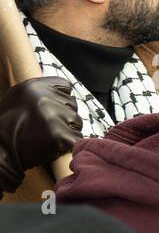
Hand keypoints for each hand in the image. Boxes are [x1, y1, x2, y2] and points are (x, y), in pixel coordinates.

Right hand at [0, 76, 81, 192]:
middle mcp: (44, 98)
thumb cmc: (7, 128)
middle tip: (47, 128)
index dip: (62, 99)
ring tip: (48, 137)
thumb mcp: (17, 98)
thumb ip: (39, 94)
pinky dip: (69, 145)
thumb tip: (61, 93)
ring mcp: (53, 116)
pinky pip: (77, 138)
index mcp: (34, 86)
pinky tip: (54, 146)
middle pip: (73, 105)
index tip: (54, 109)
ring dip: (68, 131)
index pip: (65, 86)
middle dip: (65, 117)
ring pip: (77, 122)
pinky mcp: (60, 135)